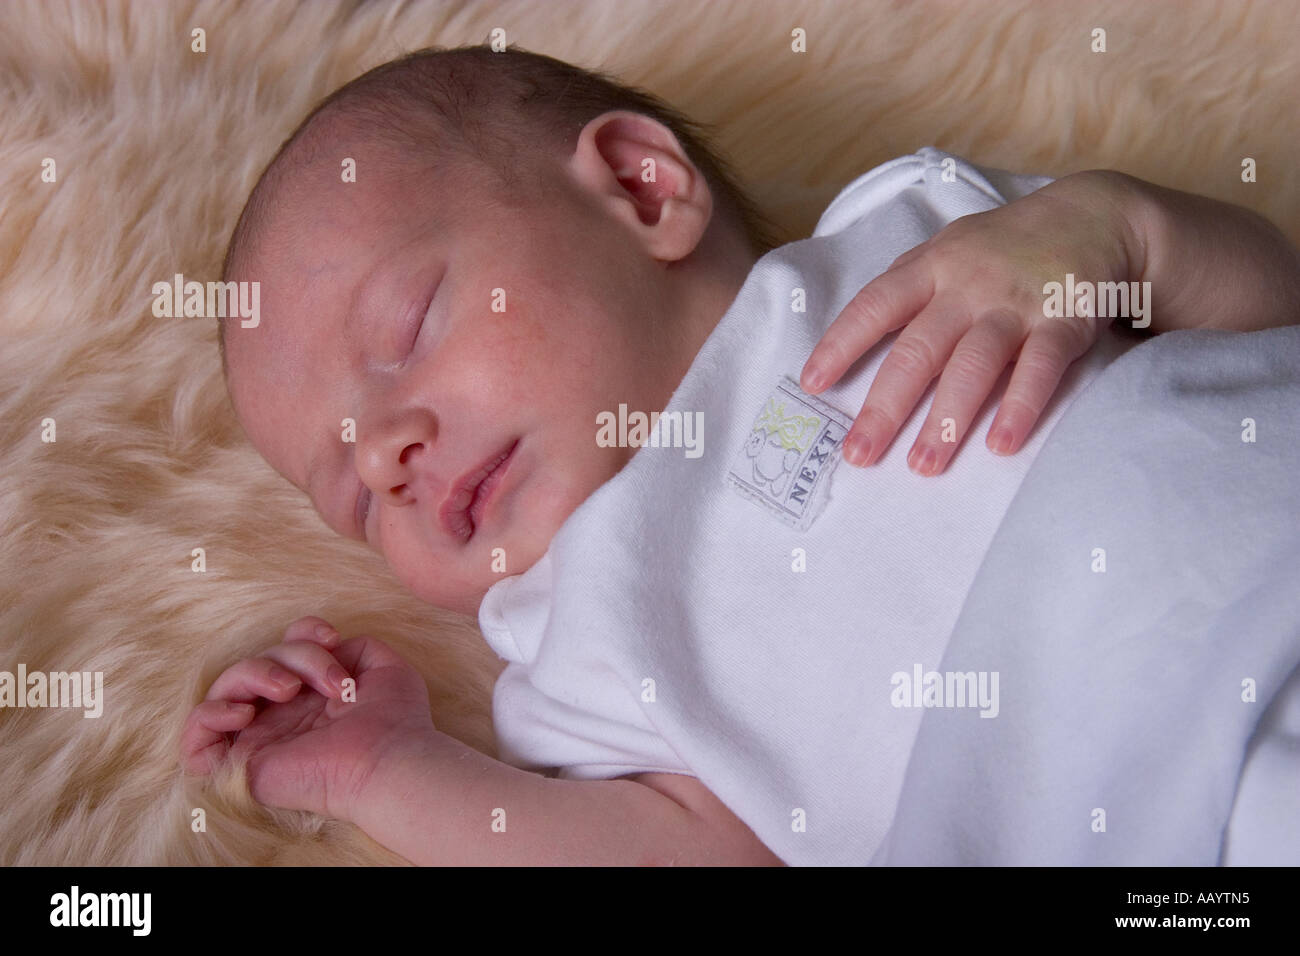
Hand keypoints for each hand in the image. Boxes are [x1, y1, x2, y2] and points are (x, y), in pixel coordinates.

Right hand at [180, 615, 437, 824]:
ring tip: (289, 690)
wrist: (387, 764)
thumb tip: (329, 644)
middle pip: (261, 659)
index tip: (332, 638)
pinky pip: (196, 731)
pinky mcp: (235, 764)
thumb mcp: (383, 669)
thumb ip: (356, 647)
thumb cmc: (394, 723)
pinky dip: (211, 712)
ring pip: (228, 684)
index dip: (301, 634)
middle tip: (333, 684)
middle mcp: (282, 713)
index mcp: (312, 693)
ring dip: (258, 673)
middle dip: (296, 655)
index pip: (285, 650)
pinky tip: (244, 714)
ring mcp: (257, 737)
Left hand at [800, 172, 1133, 474]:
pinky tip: (1001, 445)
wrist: (1093, 215)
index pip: (876, 305)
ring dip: (947, 419)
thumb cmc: (1001, 247)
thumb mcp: (947, 250)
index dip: (842, 343)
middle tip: (859, 454)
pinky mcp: (1066, 320)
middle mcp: (968, 286)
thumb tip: (848, 345)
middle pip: (918, 349)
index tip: (812, 384)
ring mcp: (1017, 303)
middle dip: (885, 406)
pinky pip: (1040, 368)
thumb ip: (906, 291)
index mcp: (931, 268)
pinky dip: (1021, 406)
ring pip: (974, 363)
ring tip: (924, 465)